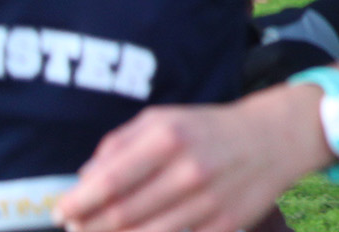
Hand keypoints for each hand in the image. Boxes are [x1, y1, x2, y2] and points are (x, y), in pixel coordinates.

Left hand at [54, 88, 326, 231]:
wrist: (277, 138)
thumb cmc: (211, 128)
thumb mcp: (166, 118)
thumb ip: (120, 144)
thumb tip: (85, 178)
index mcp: (170, 137)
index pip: (109, 181)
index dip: (77, 202)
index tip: (61, 211)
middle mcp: (190, 170)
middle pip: (121, 215)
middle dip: (89, 225)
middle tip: (76, 226)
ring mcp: (209, 201)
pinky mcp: (226, 225)